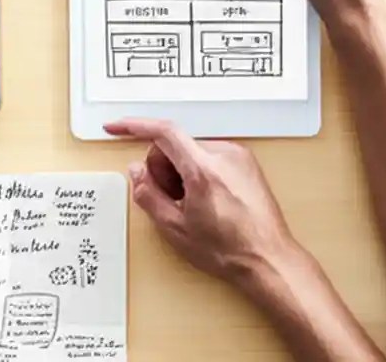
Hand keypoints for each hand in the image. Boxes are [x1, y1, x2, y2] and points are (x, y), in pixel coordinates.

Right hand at [106, 118, 300, 285]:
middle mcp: (224, 155)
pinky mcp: (246, 163)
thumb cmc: (229, 249)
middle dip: (162, 167)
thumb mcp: (175, 228)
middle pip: (175, 144)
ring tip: (192, 204)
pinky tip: (206, 200)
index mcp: (203, 169)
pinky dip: (198, 172)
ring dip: (181, 171)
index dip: (134, 126)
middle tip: (169, 199)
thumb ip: (148, 194)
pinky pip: (209, 157)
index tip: (116, 128)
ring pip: (190, 151)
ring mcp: (238, 157)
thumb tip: (136, 172)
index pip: (163, 131)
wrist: (268, 259)